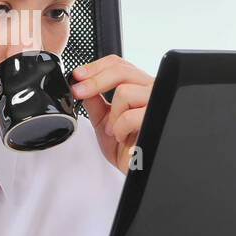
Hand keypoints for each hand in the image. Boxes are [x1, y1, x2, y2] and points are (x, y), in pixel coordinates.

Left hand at [68, 54, 154, 174]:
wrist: (136, 170)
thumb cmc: (126, 149)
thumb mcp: (103, 123)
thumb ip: (94, 103)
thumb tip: (81, 85)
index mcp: (136, 87)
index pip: (119, 64)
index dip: (95, 67)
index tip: (77, 76)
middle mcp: (149, 90)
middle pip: (122, 69)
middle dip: (95, 81)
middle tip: (79, 92)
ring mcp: (156, 102)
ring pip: (125, 91)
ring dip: (112, 114)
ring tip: (114, 129)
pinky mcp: (158, 118)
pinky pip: (131, 115)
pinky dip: (120, 127)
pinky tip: (123, 136)